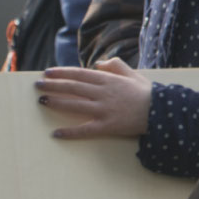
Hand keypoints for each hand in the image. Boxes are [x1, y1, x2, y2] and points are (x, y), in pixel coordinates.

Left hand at [36, 57, 153, 138]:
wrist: (160, 111)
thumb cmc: (146, 92)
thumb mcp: (133, 74)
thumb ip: (116, 66)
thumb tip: (98, 64)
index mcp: (108, 80)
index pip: (79, 74)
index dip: (62, 73)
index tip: (47, 72)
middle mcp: (103, 93)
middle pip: (73, 88)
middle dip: (53, 85)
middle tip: (38, 85)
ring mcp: (104, 110)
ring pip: (75, 105)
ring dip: (57, 103)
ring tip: (42, 101)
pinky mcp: (106, 126)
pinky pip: (85, 130)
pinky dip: (70, 132)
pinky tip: (56, 133)